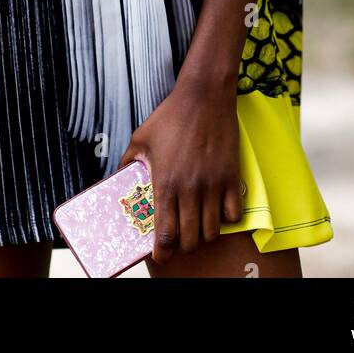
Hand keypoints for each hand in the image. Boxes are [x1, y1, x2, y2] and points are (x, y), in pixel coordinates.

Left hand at [117, 77, 243, 264]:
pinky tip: (217, 209)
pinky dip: (226, 219)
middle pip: (189, 240)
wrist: (204, 96)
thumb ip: (129, 162)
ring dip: (203, 234)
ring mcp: (213, 185)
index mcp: (165, 182)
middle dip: (182, 246)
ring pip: (212, 232)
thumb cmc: (171, 115)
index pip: (165, 234)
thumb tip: (120, 178)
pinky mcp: (232, 177)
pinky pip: (233, 215)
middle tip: (178, 238)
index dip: (162, 252)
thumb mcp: (141, 138)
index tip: (159, 256)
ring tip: (197, 225)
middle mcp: (190, 189)